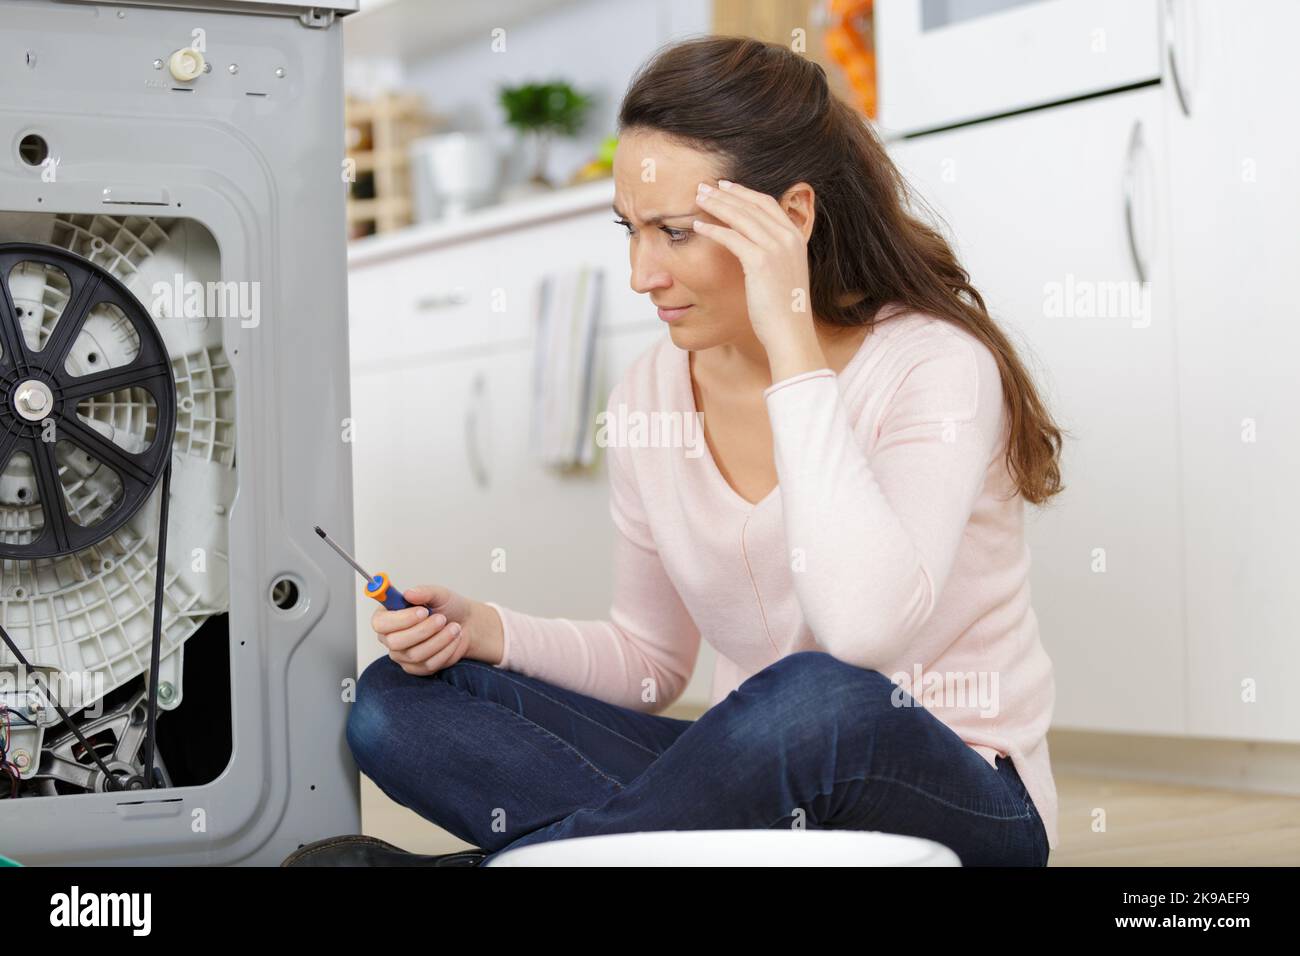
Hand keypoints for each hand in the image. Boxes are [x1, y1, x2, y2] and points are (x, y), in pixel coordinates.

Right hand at [371, 584, 474, 676]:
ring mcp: (402, 656)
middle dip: (422, 630)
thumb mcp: (439, 594)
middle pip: (395, 642)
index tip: (422, 611)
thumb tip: (408, 593)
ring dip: (439, 639)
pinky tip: (454, 638)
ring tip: (454, 627)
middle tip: (441, 619)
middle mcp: (390, 637)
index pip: (380, 623)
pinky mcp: (417, 668)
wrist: (465, 624)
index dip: (400, 619)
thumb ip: (423, 592)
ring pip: (415, 654)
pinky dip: (446, 650)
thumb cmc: (447, 607)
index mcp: (387, 616)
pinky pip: (429, 665)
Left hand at [691, 179, 817, 350]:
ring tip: (698, 198)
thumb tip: (752, 248)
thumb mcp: (784, 274)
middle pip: (752, 205)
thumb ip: (774, 255)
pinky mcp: (761, 262)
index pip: (767, 204)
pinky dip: (712, 229)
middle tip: (704, 187)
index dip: (744, 192)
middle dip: (726, 193)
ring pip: (740, 216)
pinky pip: (731, 237)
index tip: (725, 186)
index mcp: (796, 237)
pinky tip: (697, 225)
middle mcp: (788, 238)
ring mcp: (776, 248)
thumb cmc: (784, 310)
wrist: (791, 332)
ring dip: (716, 204)